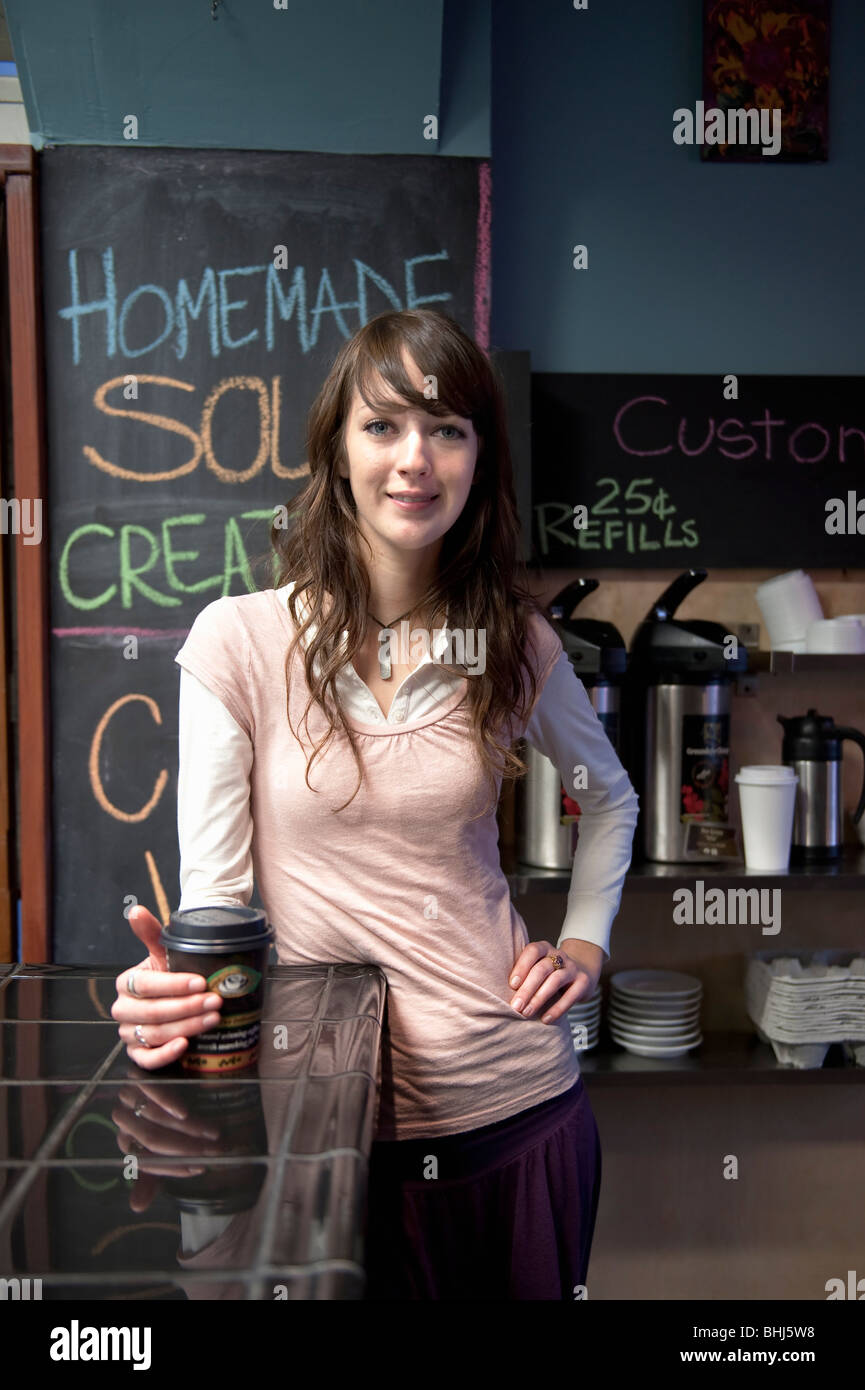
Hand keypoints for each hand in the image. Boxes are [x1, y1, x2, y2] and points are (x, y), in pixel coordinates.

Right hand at [111, 905, 222, 1069]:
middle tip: (215, 1001)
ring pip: (155, 1034)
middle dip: (187, 1007)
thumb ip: (151, 933)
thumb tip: (136, 910)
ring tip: (213, 1018)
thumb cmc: (170, 975)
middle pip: (152, 1012)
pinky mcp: (139, 1054)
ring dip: (186, 1027)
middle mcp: (124, 1010)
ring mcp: (129, 1034)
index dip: (173, 984)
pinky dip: (165, 1055)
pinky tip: (184, 1045)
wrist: (176, 998)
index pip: (146, 985)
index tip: (200, 982)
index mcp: (126, 983)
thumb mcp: (164, 954)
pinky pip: (147, 1059)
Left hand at [112, 1079, 223, 1211]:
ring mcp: (128, 1096)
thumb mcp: (160, 1145)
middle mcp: (123, 1121)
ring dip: (185, 1128)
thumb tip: (136, 1208)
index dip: (172, 1166)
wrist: (163, 1076)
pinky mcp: (137, 1075)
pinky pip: (150, 1093)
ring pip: (153, 1118)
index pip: (147, 1162)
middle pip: (152, 1140)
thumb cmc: (165, 1117)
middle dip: (185, 1148)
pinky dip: (168, 1105)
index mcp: (127, 1143)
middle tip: (214, 1151)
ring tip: (212, 1132)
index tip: (200, 1168)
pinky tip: (185, 1113)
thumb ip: (154, 1171)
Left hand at [508, 938, 604, 1024]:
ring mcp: (573, 967)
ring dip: (539, 998)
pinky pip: (570, 996)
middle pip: (542, 969)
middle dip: (527, 989)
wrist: (582, 972)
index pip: (533, 951)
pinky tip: (546, 1019)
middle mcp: (559, 955)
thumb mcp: (538, 968)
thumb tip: (500, 993)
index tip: (511, 985)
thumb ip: (524, 975)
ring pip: (555, 980)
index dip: (522, 966)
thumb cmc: (549, 973)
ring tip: (527, 1013)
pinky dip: (557, 1009)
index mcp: (544, 948)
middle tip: (515, 1006)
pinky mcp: (584, 981)